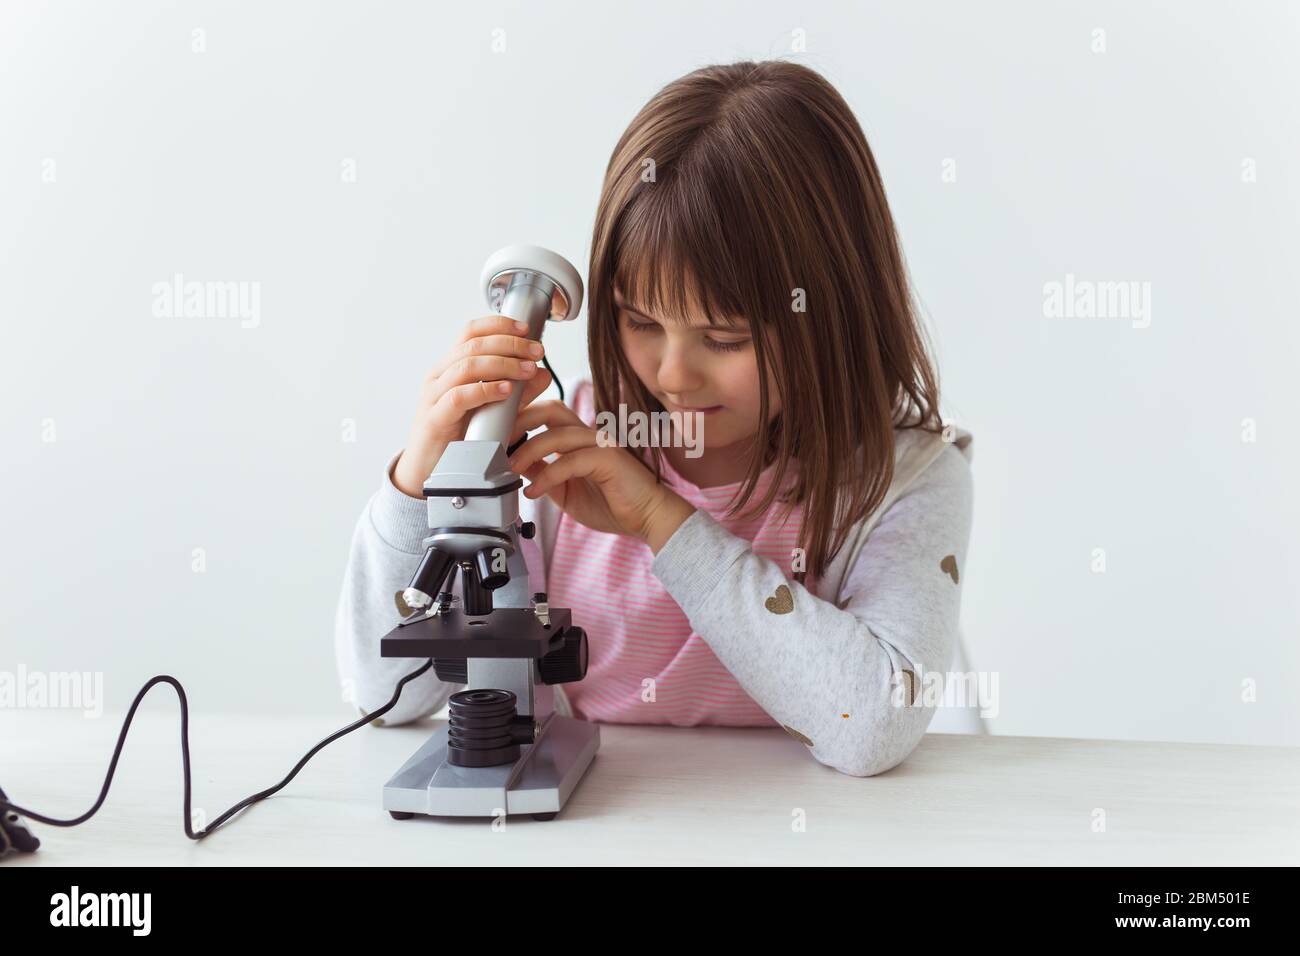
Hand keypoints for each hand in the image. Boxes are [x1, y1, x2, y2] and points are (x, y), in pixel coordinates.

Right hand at [392, 315, 554, 497]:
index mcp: (450, 367)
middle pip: (473, 345)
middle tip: (537, 351)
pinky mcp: (435, 419)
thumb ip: (518, 392)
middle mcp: (439, 376)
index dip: (498, 325)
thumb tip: (542, 373)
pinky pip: (459, 397)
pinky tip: (506, 390)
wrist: (429, 471)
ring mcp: (434, 396)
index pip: (471, 332)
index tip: (526, 329)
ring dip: (503, 364)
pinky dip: (485, 390)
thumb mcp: (494, 410)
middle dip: (510, 344)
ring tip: (528, 369)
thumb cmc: (459, 437)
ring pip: (467, 366)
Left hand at [506, 401, 695, 552]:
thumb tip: (515, 466)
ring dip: (528, 452)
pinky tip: (533, 492)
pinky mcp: (609, 460)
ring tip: (511, 472)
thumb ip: (544, 474)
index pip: (545, 413)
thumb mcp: (565, 490)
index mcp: (579, 438)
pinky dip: (547, 476)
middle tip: (498, 446)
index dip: (519, 419)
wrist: (649, 518)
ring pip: (557, 433)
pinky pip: (571, 461)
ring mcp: (601, 444)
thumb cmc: (612, 503)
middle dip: (519, 422)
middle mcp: (589, 435)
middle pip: (550, 409)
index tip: (496, 439)